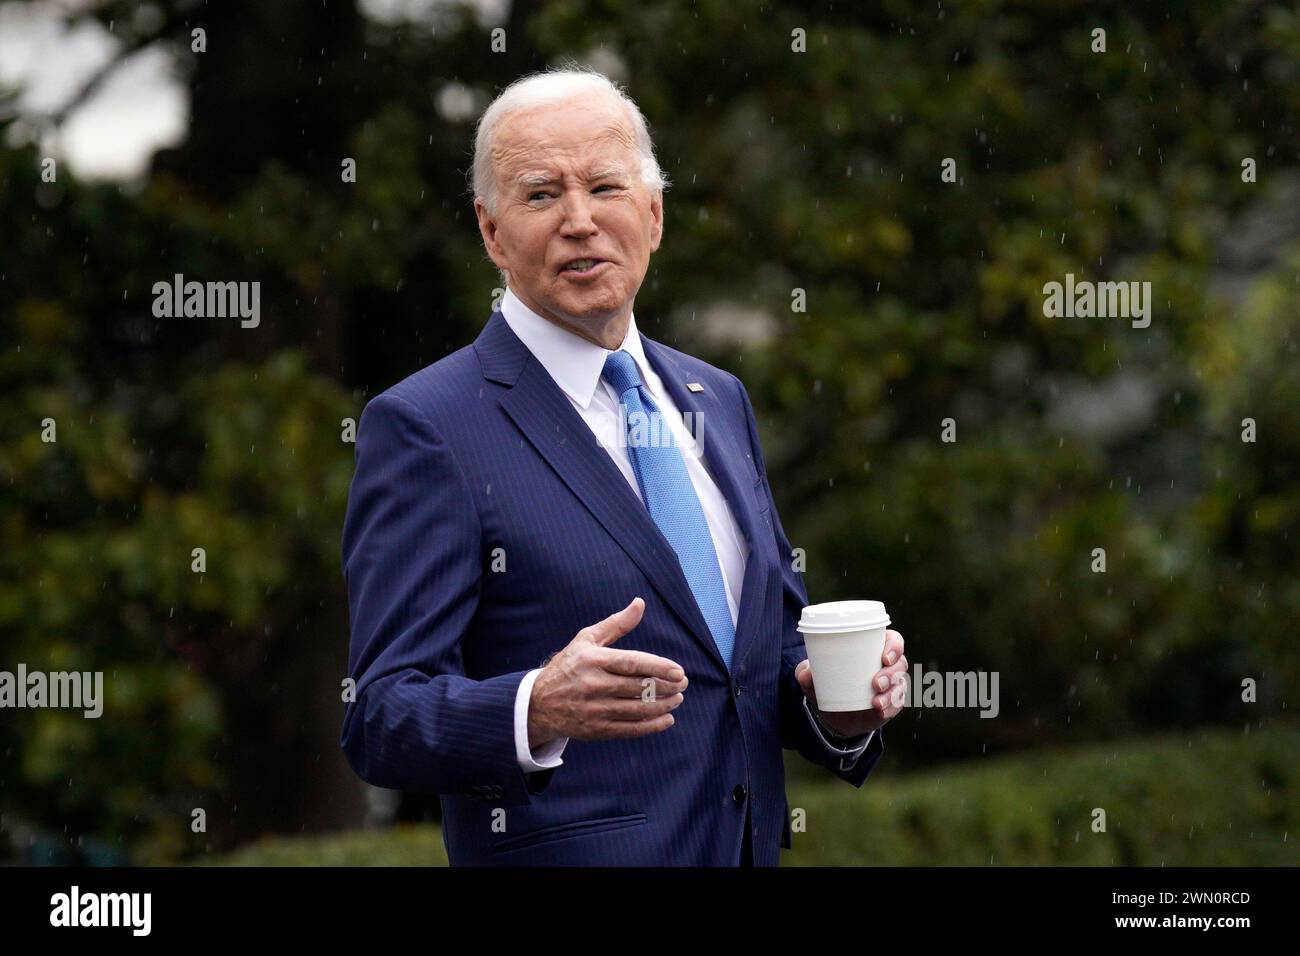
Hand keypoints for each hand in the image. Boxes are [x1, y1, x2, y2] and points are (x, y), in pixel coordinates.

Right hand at [528, 597, 688, 746]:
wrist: (538, 703)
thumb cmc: (569, 666)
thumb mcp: (586, 640)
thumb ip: (616, 624)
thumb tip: (640, 603)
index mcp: (593, 660)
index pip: (632, 663)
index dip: (659, 668)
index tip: (679, 672)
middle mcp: (594, 685)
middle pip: (640, 688)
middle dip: (667, 687)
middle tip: (683, 684)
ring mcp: (595, 710)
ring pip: (638, 710)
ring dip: (664, 706)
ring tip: (677, 699)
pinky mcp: (596, 730)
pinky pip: (630, 730)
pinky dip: (652, 726)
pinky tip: (666, 719)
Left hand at [795, 629, 907, 738]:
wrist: (834, 713)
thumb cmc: (828, 683)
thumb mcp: (813, 678)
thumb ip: (805, 672)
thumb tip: (806, 673)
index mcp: (872, 648)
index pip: (893, 640)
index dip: (894, 646)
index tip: (884, 657)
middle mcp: (886, 665)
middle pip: (900, 663)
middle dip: (892, 673)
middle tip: (876, 683)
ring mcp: (891, 685)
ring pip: (900, 685)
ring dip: (891, 694)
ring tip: (876, 702)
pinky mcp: (891, 703)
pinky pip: (897, 704)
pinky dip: (891, 708)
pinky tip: (881, 712)